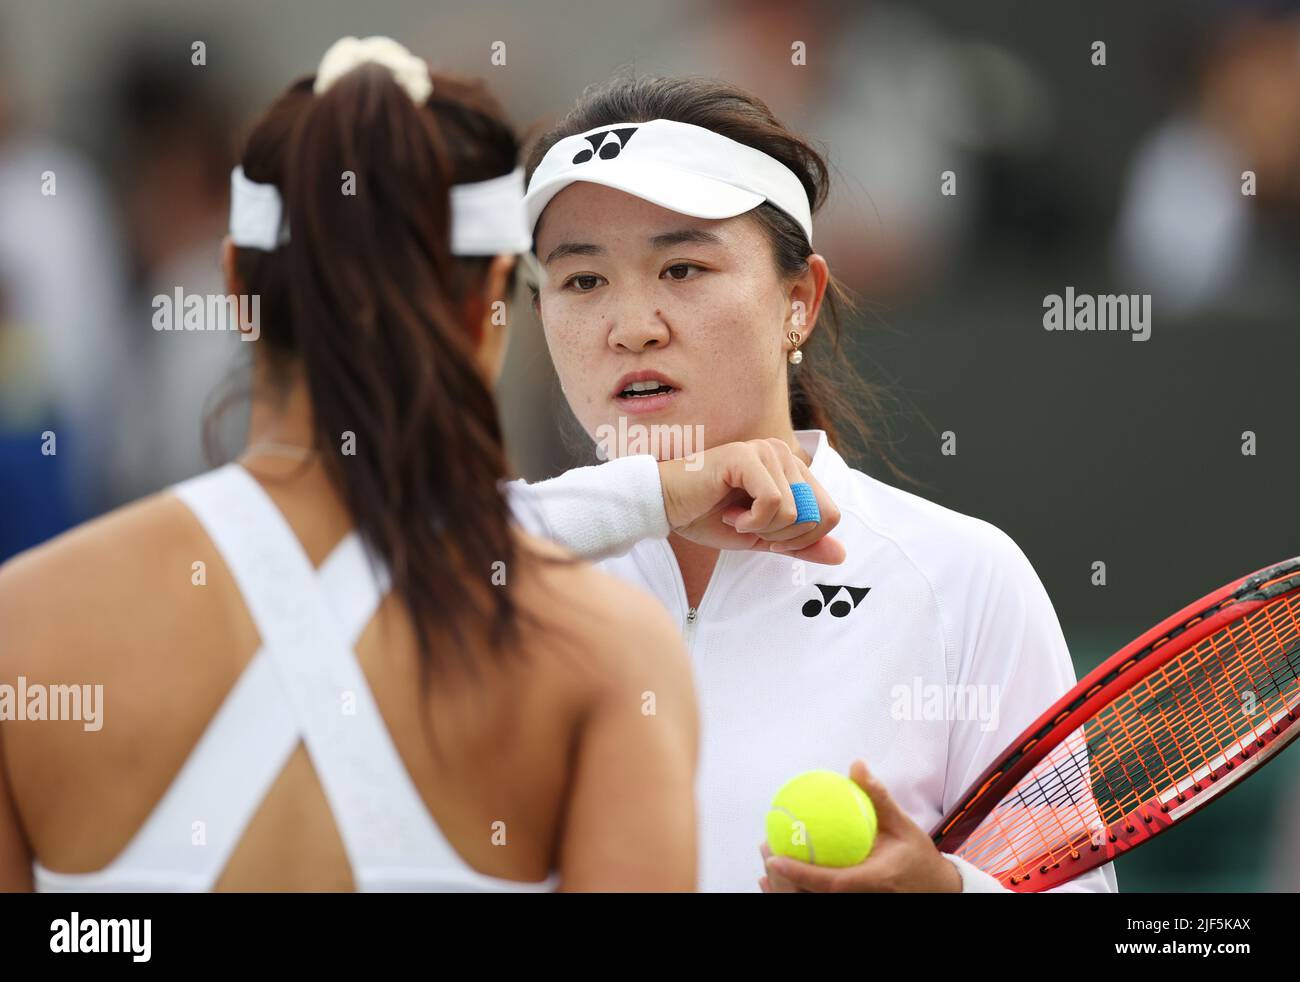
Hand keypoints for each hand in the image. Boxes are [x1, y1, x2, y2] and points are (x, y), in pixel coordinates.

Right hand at [658, 438, 844, 565]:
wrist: (666, 507)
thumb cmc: (708, 518)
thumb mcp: (763, 538)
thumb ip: (800, 544)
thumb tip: (841, 555)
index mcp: (792, 471)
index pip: (830, 514)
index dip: (802, 539)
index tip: (768, 537)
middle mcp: (784, 454)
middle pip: (818, 515)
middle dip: (784, 536)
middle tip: (750, 527)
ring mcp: (767, 451)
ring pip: (796, 511)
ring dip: (764, 529)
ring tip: (736, 517)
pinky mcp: (748, 457)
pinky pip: (775, 502)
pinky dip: (752, 521)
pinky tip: (730, 514)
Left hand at [758, 759, 962, 892]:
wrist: (936, 889)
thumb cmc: (918, 857)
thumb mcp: (903, 825)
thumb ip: (878, 797)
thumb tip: (856, 765)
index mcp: (873, 880)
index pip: (831, 882)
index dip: (801, 874)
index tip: (775, 859)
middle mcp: (862, 897)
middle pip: (815, 897)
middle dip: (785, 881)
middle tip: (767, 850)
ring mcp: (858, 902)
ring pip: (815, 899)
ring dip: (789, 884)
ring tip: (769, 857)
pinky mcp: (854, 902)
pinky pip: (821, 898)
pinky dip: (799, 887)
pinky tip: (777, 876)